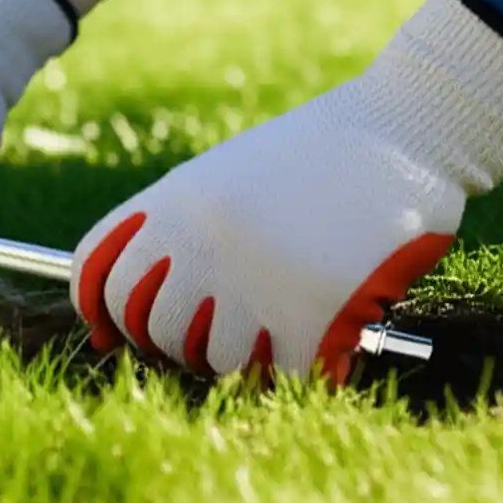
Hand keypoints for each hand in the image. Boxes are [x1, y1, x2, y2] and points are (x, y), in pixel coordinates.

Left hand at [71, 0, 502, 383]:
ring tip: (268, 330)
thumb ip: (167, 238)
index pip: (98, 274)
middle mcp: (200, 241)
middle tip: (208, 336)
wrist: (404, 128)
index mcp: (172, 204)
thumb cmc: (311, 160)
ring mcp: (252, 277)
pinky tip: (316, 340)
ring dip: (236, 357)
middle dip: (170, 344)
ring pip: (210, 358)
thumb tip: (107, 327)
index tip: (112, 336)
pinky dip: (296, 369)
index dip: (98, 313)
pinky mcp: (311, 311)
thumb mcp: (220, 178)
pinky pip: (279, 375)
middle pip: (149, 327)